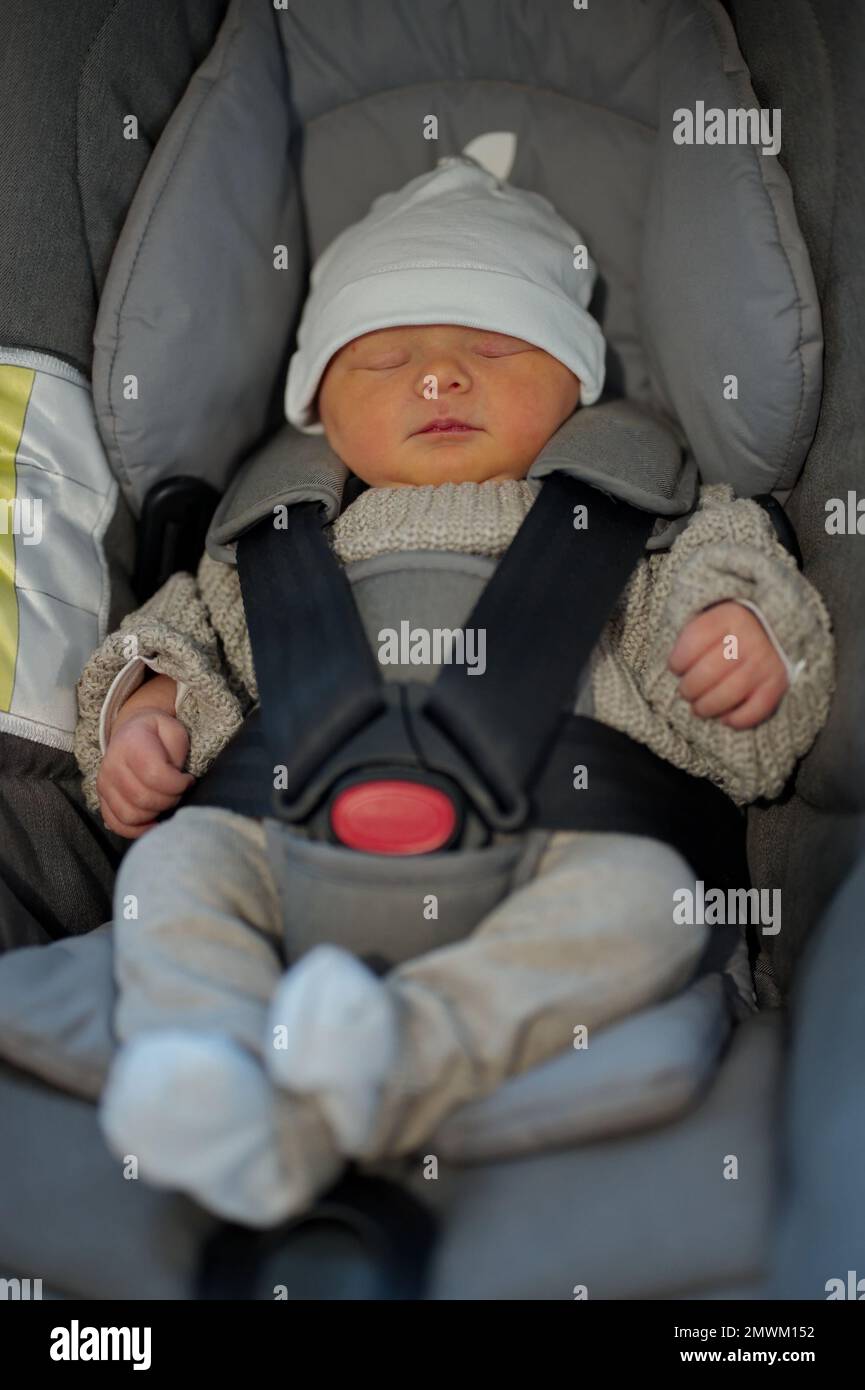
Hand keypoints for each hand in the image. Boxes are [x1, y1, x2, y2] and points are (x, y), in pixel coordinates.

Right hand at [96, 710, 194, 838]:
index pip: (154, 775)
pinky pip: (117, 825)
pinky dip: (137, 829)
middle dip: (169, 800)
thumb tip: (177, 779)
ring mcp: (104, 784)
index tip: (188, 780)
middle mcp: (112, 764)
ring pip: (131, 816)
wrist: (132, 734)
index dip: (178, 784)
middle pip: (143, 799)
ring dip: (155, 815)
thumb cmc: (158, 735)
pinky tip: (153, 821)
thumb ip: (177, 752)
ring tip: (166, 801)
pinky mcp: (102, 800)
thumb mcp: (174, 730)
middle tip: (179, 792)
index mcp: (131, 743)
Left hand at [668, 601, 788, 728]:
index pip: (693, 642)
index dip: (677, 662)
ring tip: (699, 708)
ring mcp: (765, 661)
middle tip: (687, 692)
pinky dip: (737, 719)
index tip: (676, 668)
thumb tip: (675, 673)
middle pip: (708, 671)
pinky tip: (725, 718)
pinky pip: (755, 709)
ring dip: (707, 707)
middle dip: (689, 688)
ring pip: (729, 693)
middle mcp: (750, 638)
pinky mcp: (777, 683)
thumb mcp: (709, 622)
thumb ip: (691, 640)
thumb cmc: (726, 634)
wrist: (771, 633)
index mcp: (729, 617)